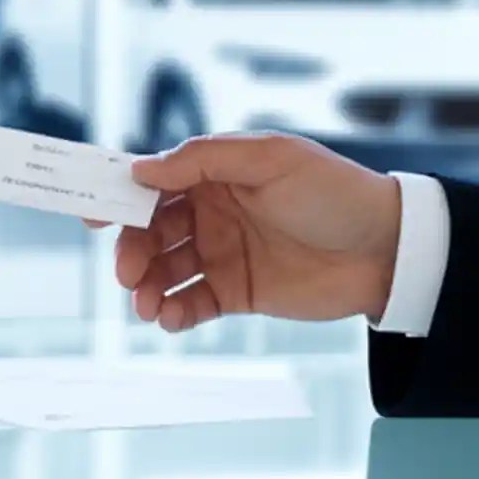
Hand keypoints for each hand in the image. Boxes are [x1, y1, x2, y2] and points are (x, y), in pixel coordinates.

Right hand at [93, 133, 401, 332]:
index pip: (153, 183)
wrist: (388, 250)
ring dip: (146, 287)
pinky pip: (191, 303)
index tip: (91, 215)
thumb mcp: (272, 159)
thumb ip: (204, 159)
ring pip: (164, 271)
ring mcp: (221, 253)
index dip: (118, 196)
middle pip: (150, 231)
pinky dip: (173, 312)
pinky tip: (168, 318)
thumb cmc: (333, 193)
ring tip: (145, 305)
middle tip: (127, 273)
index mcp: (214, 174)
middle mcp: (210, 212)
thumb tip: (143, 168)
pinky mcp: (236, 292)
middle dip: (131, 251)